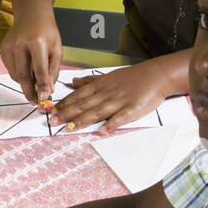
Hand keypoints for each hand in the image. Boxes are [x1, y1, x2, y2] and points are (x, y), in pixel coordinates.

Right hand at [0, 12, 62, 103]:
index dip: (41, 86)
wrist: (31, 15)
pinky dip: (19, 75)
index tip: (44, 99)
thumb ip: (53, 70)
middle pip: (23, 75)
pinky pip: (10, 69)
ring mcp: (9, 47)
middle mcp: (20, 44)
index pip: (39, 70)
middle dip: (29, 91)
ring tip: (34, 83)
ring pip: (15, 75)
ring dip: (25, 83)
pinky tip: (27, 70)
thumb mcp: (57, 49)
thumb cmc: (47, 32)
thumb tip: (47, 90)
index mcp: (37, 43)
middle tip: (35, 102)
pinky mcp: (3, 50)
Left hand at [53, 57, 171, 133]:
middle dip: (66, 113)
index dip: (63, 103)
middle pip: (83, 104)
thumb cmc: (133, 77)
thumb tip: (73, 81)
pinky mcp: (133, 109)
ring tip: (69, 128)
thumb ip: (91, 80)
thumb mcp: (109, 75)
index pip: (78, 95)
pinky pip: (120, 118)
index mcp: (101, 85)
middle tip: (52, 121)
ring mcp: (120, 101)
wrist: (157, 75)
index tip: (50, 110)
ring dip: (82, 120)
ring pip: (97, 111)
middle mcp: (107, 93)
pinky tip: (101, 132)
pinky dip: (111, 124)